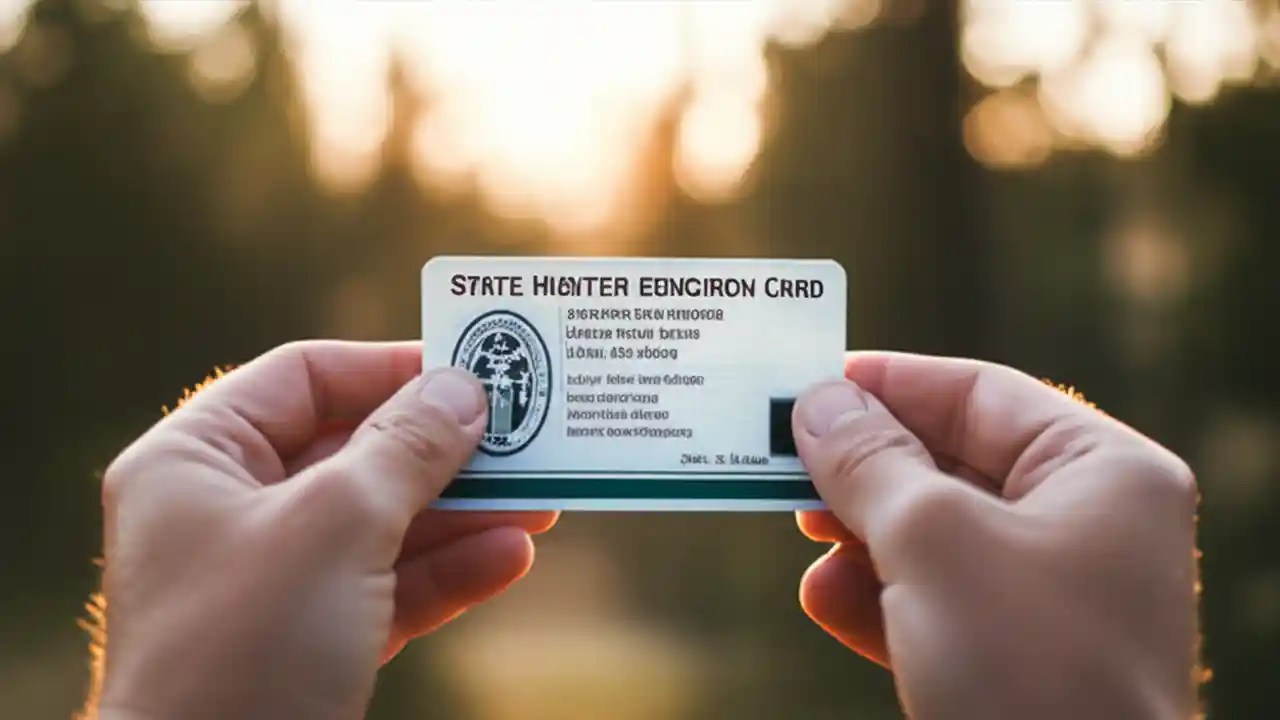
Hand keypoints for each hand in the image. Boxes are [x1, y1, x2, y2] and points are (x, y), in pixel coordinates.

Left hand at [98, 341, 556, 718]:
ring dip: (462, 515)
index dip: (389, 367)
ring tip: (541, 503)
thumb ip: (406, 449)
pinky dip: (446, 574)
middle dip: (444, 452)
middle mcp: (227, 513)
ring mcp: (268, 583)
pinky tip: (510, 561)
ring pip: (381, 525)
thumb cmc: (247, 648)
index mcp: (195, 462)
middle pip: (354, 452)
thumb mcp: (336, 526)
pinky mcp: (306, 643)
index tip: (471, 369)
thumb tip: (463, 389)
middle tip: (524, 440)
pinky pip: (386, 588)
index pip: (301, 378)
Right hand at [793, 353, 1197, 718]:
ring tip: (805, 540)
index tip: (810, 382)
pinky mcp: (1016, 657)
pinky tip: (826, 600)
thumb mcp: (934, 543)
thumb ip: (868, 464)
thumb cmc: (1027, 666)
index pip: (981, 394)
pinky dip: (877, 598)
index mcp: (1102, 473)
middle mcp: (1084, 525)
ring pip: (933, 537)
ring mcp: (1050, 596)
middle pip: (949, 464)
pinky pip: (934, 603)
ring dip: (860, 539)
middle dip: (864, 471)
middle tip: (787, 465)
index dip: (891, 382)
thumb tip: (815, 403)